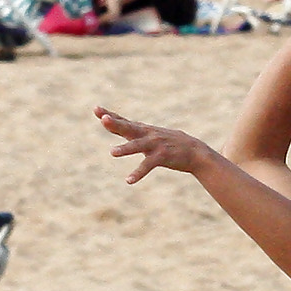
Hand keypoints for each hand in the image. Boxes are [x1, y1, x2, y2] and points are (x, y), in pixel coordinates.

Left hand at [95, 106, 209, 183]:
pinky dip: (138, 173)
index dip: (110, 115)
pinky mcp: (162, 156)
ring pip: (137, 146)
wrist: (195, 152)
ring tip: (112, 152)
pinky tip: (129, 180)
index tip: (96, 109)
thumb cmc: (169, 143)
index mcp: (143, 130)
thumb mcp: (150, 135)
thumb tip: (117, 126)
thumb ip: (133, 131)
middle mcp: (148, 134)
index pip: (124, 121)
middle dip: (116, 123)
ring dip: (125, 149)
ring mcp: (155, 144)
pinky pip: (148, 165)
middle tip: (103, 119)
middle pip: (128, 128)